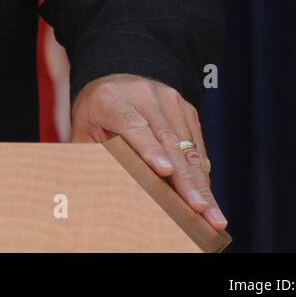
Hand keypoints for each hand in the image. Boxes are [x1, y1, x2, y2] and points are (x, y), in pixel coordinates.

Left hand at [70, 72, 227, 230]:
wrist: (114, 82)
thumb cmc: (96, 114)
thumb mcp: (83, 131)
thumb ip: (90, 156)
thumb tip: (96, 190)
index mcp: (111, 99)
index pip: (133, 125)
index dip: (149, 149)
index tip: (165, 171)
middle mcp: (144, 94)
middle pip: (167, 139)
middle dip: (185, 178)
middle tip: (199, 208)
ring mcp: (169, 99)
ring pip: (188, 146)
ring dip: (201, 183)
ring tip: (212, 214)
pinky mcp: (186, 108)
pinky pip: (197, 145)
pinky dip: (202, 173)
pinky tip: (208, 197)